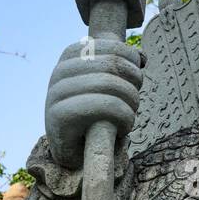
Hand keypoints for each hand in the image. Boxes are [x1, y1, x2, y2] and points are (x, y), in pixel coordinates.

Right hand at [45, 37, 143, 167]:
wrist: (72, 153)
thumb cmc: (94, 116)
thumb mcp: (107, 84)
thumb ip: (121, 66)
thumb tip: (143, 57)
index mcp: (70, 57)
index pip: (111, 47)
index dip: (131, 61)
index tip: (135, 80)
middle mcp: (59, 72)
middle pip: (114, 65)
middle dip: (133, 84)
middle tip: (134, 103)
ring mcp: (56, 93)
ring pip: (112, 85)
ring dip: (131, 104)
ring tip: (128, 116)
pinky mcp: (60, 116)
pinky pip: (106, 107)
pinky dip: (124, 117)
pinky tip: (123, 128)